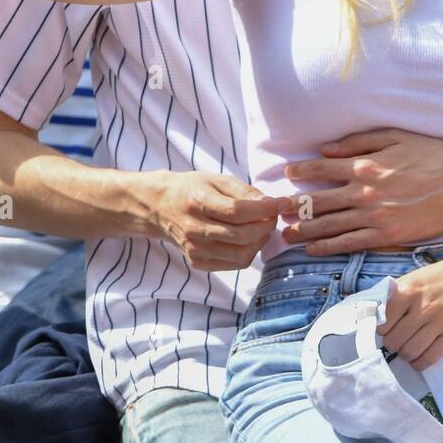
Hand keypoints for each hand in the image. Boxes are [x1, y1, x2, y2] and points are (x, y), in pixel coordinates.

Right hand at [131, 169, 297, 270]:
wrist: (160, 208)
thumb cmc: (191, 189)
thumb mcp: (215, 179)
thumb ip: (243, 190)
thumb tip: (270, 203)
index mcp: (198, 202)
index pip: (238, 211)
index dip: (266, 208)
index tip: (283, 202)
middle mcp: (194, 229)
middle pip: (242, 235)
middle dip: (266, 225)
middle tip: (273, 215)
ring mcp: (195, 249)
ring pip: (241, 254)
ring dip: (260, 241)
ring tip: (263, 226)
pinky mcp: (198, 262)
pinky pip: (234, 264)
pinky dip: (249, 252)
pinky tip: (249, 238)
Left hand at [279, 128, 442, 254]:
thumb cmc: (433, 156)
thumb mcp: (396, 137)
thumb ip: (359, 142)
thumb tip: (326, 149)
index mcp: (365, 165)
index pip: (322, 168)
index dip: (300, 171)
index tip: (286, 174)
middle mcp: (364, 191)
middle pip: (318, 200)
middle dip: (293, 205)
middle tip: (274, 210)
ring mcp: (374, 216)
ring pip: (329, 224)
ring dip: (304, 229)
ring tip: (286, 233)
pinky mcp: (386, 235)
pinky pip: (349, 243)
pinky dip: (327, 246)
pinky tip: (312, 249)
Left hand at [376, 249, 442, 369]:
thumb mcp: (416, 277)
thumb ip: (397, 294)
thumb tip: (376, 313)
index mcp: (408, 291)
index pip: (382, 321)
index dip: (381, 329)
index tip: (385, 330)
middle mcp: (421, 307)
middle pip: (394, 340)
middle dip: (392, 344)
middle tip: (396, 342)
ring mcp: (439, 322)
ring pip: (410, 351)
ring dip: (405, 355)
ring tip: (407, 350)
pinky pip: (430, 357)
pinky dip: (420, 363)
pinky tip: (418, 360)